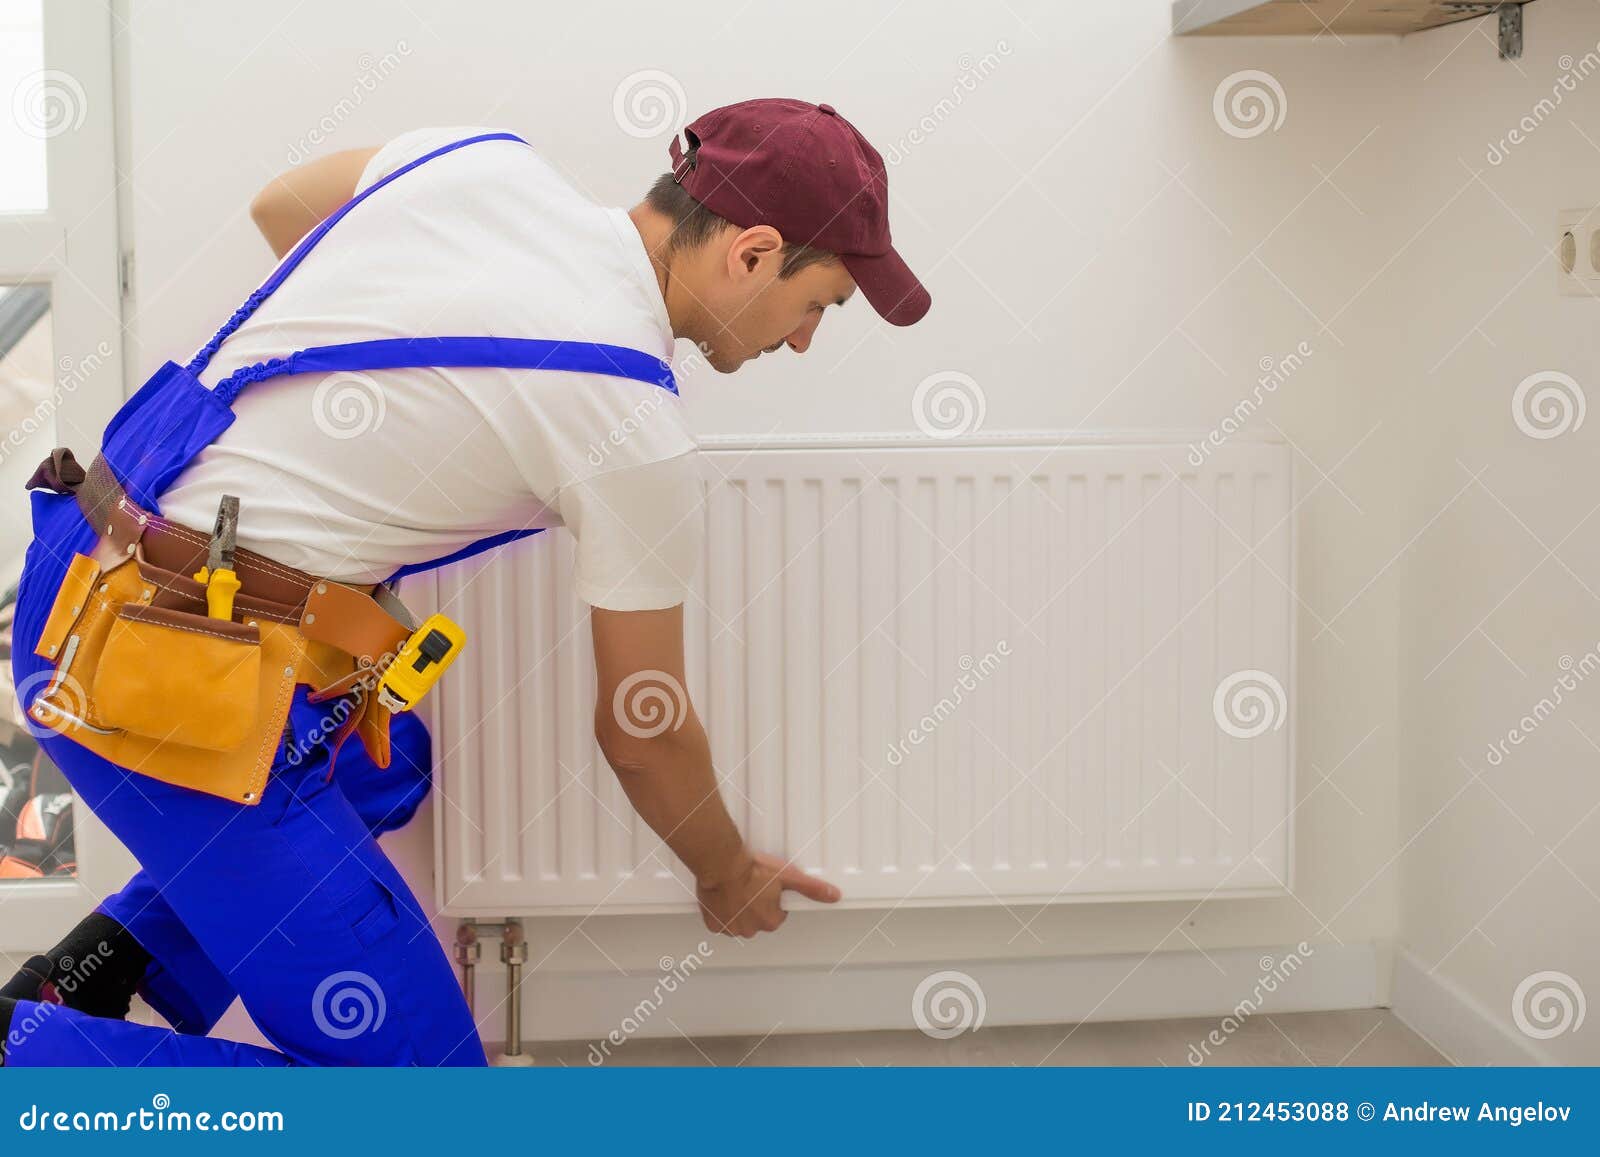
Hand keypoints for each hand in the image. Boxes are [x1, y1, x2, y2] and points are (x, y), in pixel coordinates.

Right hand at [695, 849, 839, 937]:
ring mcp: (731, 927)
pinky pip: (719, 921)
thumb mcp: (789, 875)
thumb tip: (833, 895)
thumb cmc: (752, 869)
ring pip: (738, 920)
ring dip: (738, 908)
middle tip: (752, 884)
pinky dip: (721, 911)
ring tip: (738, 888)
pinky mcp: (713, 923)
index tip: (766, 886)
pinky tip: (725, 895)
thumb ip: (812, 888)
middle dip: (755, 904)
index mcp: (770, 921)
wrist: (723, 863)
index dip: (772, 898)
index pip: (776, 914)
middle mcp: (750, 929)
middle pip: (757, 918)